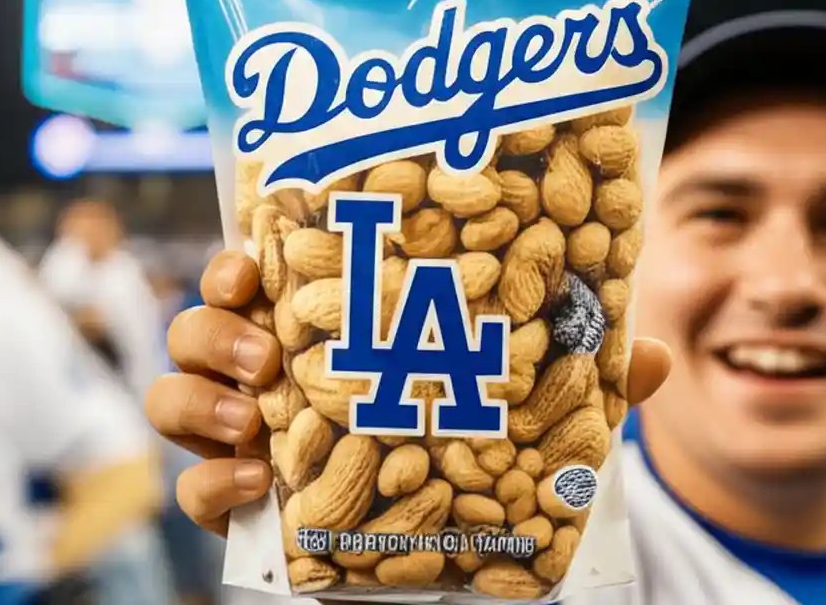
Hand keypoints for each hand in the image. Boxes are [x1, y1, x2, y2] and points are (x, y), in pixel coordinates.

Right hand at [145, 250, 671, 537]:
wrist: (447, 567)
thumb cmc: (473, 461)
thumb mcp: (530, 413)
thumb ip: (579, 385)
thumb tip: (652, 353)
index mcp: (325, 331)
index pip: (266, 275)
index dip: (245, 258)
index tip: (253, 258)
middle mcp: (273, 379)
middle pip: (204, 327)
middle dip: (214, 326)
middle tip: (262, 348)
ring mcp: (248, 441)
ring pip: (174, 398)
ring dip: (196, 398)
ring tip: (248, 416)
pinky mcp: (242, 508)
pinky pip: (193, 491)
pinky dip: (207, 485)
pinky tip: (253, 482)